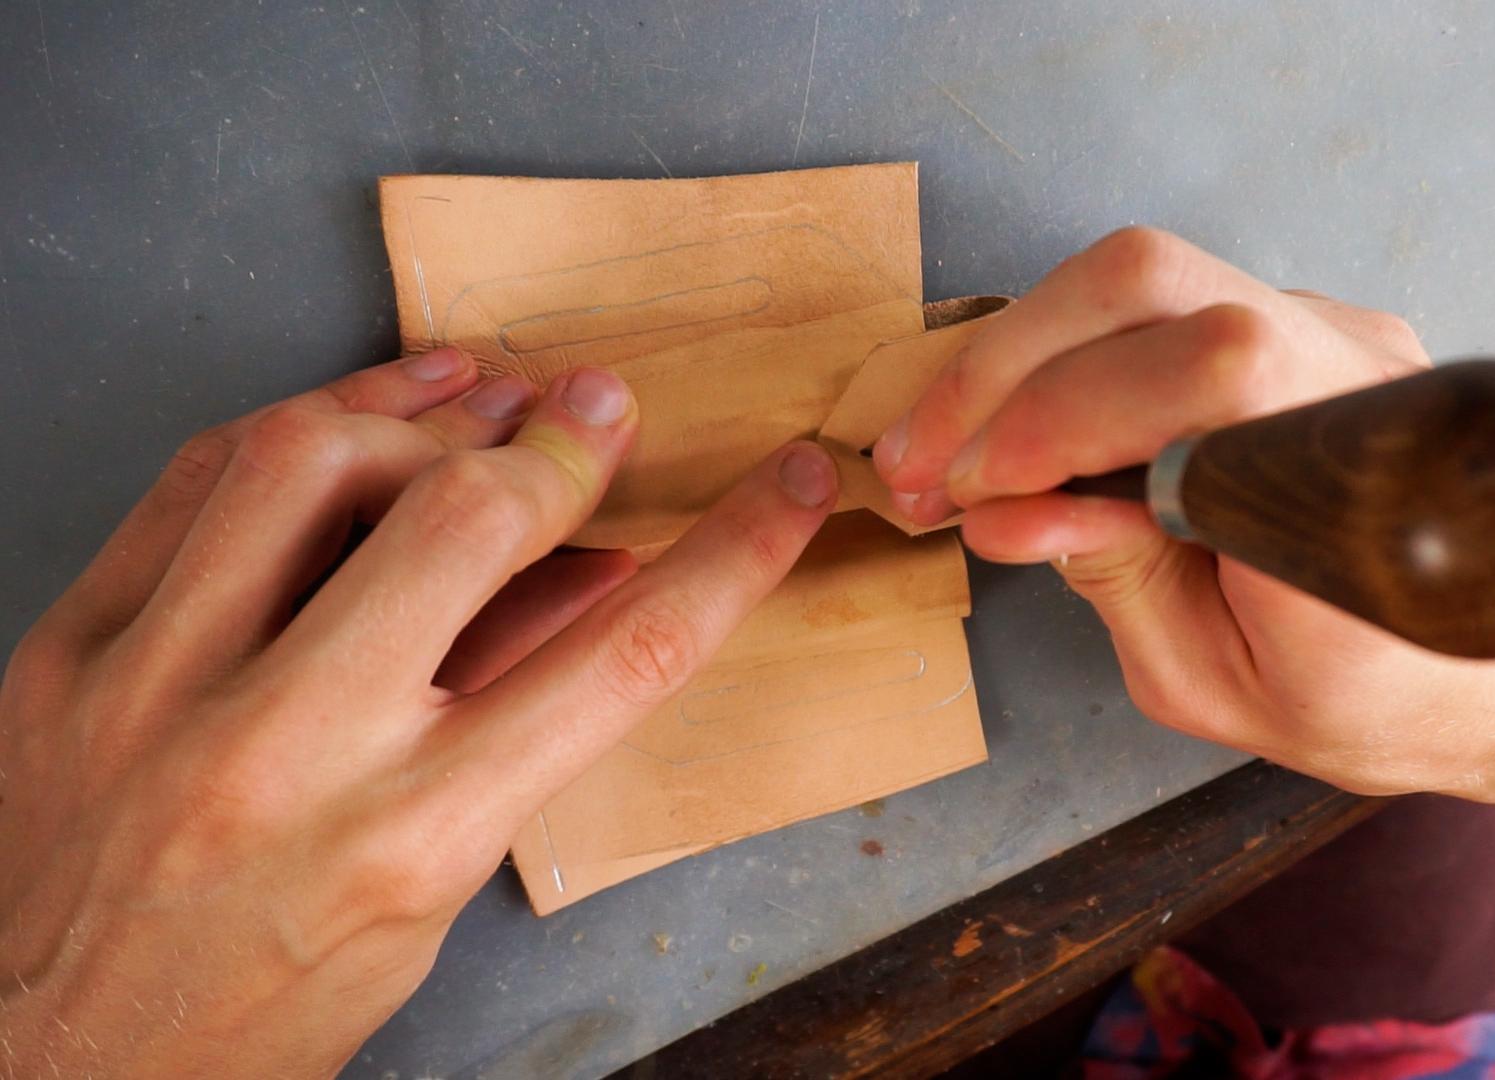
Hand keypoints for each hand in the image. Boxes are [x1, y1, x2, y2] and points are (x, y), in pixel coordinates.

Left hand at [0, 349, 839, 1074]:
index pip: (618, 661)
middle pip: (465, 526)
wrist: (48, 1068)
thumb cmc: (262, 1004)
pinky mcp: (67, 655)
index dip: (730, 555)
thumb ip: (513, 727)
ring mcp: (156, 692)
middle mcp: (283, 756)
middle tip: (601, 408)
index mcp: (406, 843)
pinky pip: (188, 485)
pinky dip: (289, 426)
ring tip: (482, 391)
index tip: (787, 486)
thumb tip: (597, 577)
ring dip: (418, 407)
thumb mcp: (429, 894)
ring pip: (304, 463)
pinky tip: (354, 413)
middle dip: (559, 445)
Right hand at [873, 227, 1494, 795]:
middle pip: (1151, 278)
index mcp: (1351, 466)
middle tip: (919, 455)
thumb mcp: (1226, 684)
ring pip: (1152, 277)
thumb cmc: (1398, 696)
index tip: (963, 489)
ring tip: (955, 445)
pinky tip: (1033, 430)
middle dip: (1005, 359)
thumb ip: (1116, 584)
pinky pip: (1172, 312)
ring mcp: (1338, 333)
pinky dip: (1077, 358)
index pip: (1192, 369)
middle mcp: (1352, 365)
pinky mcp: (1313, 334)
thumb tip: (1001, 512)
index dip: (1052, 415)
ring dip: (1027, 350)